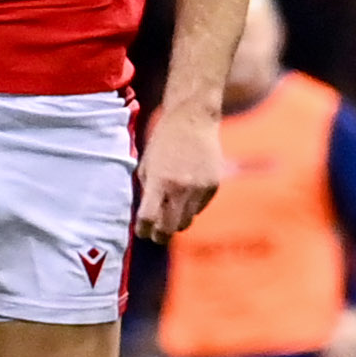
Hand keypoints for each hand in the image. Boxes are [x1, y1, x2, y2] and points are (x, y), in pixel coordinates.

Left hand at [137, 106, 226, 240]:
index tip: (141, 231)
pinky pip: (200, 208)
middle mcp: (181, 188)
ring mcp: (200, 188)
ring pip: (186, 221)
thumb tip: (149, 218)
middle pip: (169, 228)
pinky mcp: (213, 186)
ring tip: (171, 210)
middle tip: (156, 236)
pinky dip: (191, 206)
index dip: (142, 230)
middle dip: (160, 235)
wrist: (193, 120)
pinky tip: (187, 191)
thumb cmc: (164, 142)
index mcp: (160, 181)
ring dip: (176, 220)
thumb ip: (148, 191)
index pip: (148, 219)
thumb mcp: (147, 165)